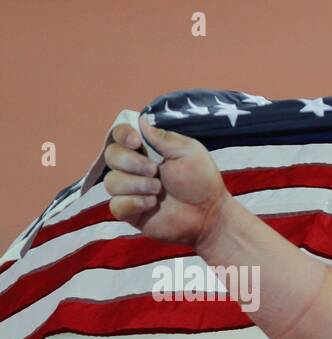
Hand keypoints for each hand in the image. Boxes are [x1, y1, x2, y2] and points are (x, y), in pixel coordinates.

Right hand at [103, 115, 230, 249]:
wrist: (209, 214)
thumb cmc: (202, 182)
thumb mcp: (189, 152)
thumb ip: (164, 138)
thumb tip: (141, 121)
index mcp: (147, 150)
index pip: (120, 134)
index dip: (122, 134)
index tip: (136, 142)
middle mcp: (134, 168)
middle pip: (112, 155)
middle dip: (131, 162)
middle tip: (155, 171)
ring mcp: (130, 190)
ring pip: (112, 181)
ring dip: (136, 184)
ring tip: (159, 190)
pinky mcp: (130, 212)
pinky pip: (116, 205)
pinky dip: (133, 202)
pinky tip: (152, 203)